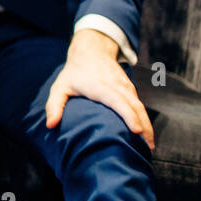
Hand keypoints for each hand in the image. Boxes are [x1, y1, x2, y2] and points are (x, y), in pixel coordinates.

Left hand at [45, 29, 153, 150]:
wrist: (92, 51)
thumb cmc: (74, 73)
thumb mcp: (60, 87)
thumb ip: (55, 105)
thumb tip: (50, 125)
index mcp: (101, 87)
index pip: (118, 102)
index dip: (129, 116)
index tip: (137, 131)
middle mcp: (117, 86)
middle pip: (135, 108)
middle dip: (145, 128)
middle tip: (148, 149)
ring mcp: (126, 87)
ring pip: (141, 107)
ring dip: (148, 126)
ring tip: (149, 146)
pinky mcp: (130, 89)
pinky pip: (140, 105)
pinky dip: (144, 119)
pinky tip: (145, 134)